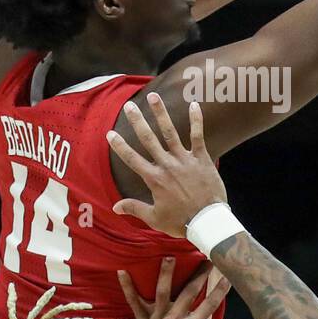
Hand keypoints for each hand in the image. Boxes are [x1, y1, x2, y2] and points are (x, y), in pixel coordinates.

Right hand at [107, 93, 227, 236]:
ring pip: (170, 132)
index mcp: (154, 179)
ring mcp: (184, 160)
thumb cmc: (181, 222)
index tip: (110, 133)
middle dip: (137, 121)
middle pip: (148, 139)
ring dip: (161, 114)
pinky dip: (196, 120)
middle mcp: (167, 165)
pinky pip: (198, 136)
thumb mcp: (154, 218)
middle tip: (129, 106)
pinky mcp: (201, 159)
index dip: (120, 146)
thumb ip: (134, 208)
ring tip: (153, 97)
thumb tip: (115, 206)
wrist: (208, 221)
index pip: (132, 159)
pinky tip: (194, 104)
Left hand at [119, 257, 246, 318]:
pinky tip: (122, 272)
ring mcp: (157, 318)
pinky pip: (134, 301)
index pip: (210, 304)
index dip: (220, 290)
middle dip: (199, 274)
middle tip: (206, 259)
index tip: (227, 276)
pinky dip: (127, 287)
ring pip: (162, 291)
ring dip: (165, 273)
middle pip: (189, 291)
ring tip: (169, 256)